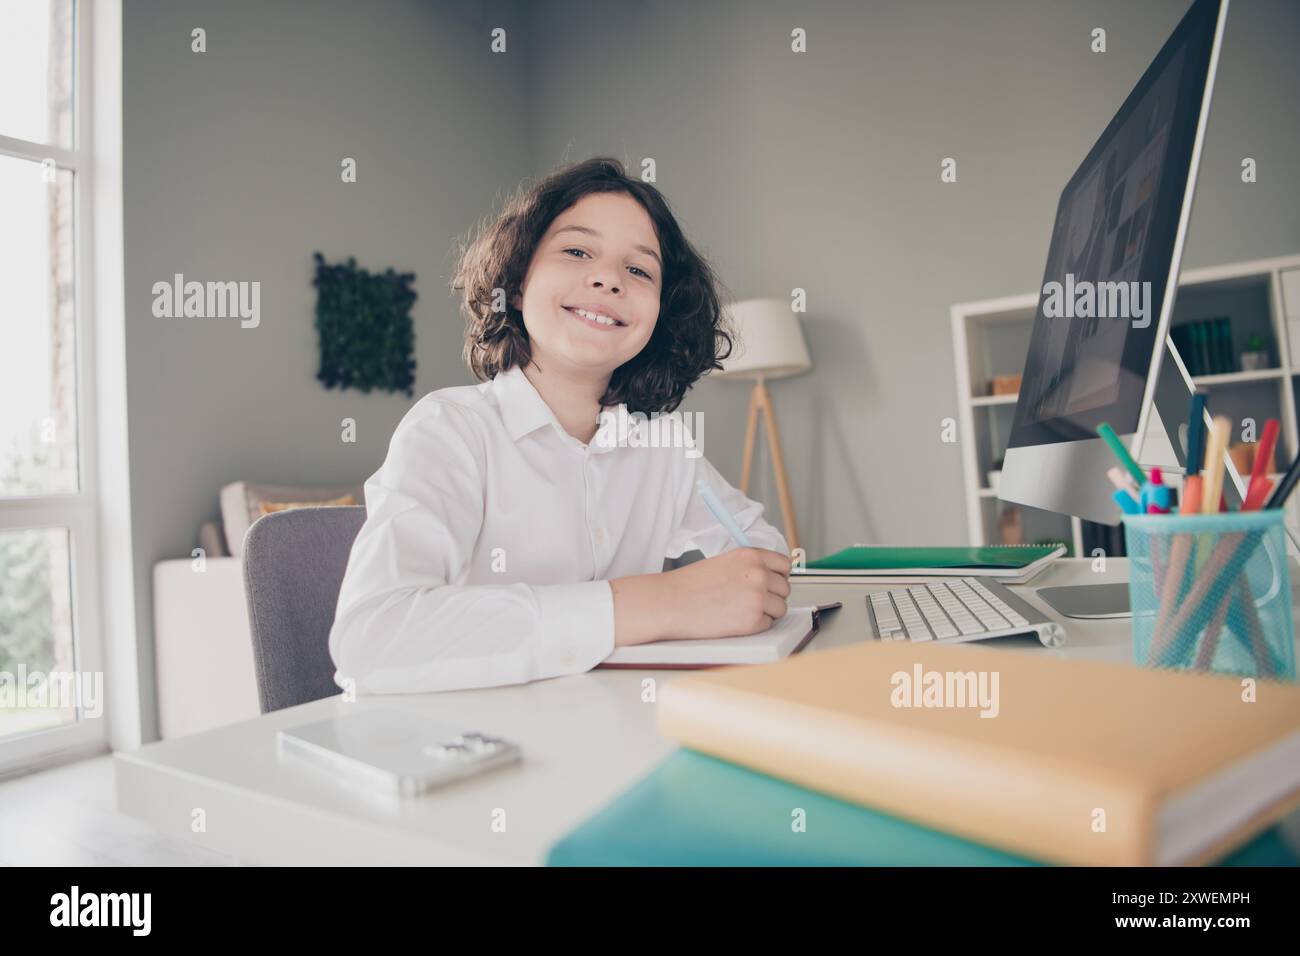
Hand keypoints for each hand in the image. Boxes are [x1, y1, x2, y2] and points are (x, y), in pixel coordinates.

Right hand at [659, 547, 791, 640]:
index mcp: (751, 556)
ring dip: (766, 612)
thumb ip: (749, 567)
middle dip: (772, 596)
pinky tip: (735, 620)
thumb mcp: (724, 563)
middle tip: (750, 601)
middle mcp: (758, 574)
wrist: (670, 603)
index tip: (772, 583)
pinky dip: (754, 626)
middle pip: (785, 588)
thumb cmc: (690, 585)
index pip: (784, 565)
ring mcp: (757, 598)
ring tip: (741, 611)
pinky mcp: (753, 620)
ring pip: (780, 608)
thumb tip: (770, 577)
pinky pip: (767, 625)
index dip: (778, 576)